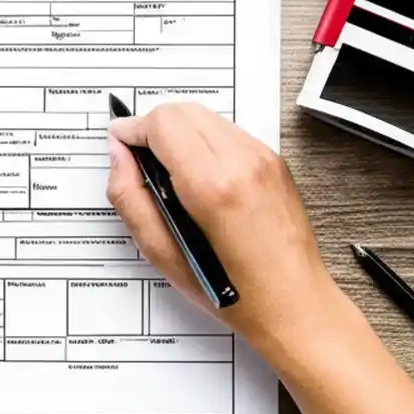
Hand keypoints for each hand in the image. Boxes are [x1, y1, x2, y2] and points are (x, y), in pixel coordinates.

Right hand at [106, 102, 337, 354]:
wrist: (294, 303)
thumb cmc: (237, 293)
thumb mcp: (163, 255)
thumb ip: (131, 198)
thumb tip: (119, 158)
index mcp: (213, 186)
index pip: (162, 123)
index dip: (132, 129)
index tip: (120, 142)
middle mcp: (243, 162)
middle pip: (183, 110)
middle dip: (153, 127)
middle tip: (139, 158)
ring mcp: (264, 159)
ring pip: (206, 116)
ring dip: (179, 132)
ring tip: (168, 172)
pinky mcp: (275, 162)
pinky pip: (228, 132)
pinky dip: (204, 141)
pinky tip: (198, 177)